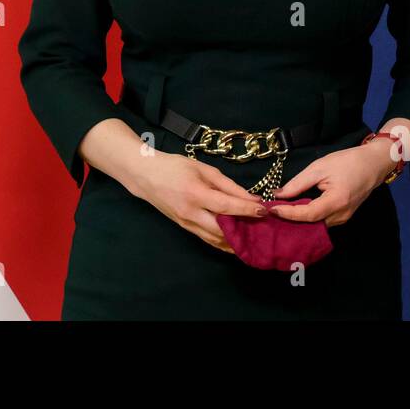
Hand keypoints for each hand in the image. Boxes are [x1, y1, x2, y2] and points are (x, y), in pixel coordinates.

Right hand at [130, 153, 268, 254]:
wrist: (145, 176)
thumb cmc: (175, 167)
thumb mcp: (203, 168)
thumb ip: (227, 184)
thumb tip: (250, 197)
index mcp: (195, 194)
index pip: (226, 206)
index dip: (246, 209)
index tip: (264, 210)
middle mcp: (191, 213)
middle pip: (223, 229)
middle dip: (244, 229)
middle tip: (263, 225)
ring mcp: (186, 223)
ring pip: (216, 239)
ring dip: (236, 239)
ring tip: (254, 234)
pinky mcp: (184, 228)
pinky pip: (207, 238)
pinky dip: (223, 241)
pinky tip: (236, 240)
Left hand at [265, 143, 395, 226]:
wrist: (373, 164)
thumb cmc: (347, 162)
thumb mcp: (319, 167)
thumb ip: (298, 183)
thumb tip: (278, 194)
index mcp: (336, 202)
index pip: (307, 214)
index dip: (288, 213)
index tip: (271, 209)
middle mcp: (341, 216)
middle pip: (311, 224)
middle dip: (290, 221)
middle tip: (271, 213)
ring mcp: (343, 219)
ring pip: (316, 225)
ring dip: (299, 220)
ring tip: (281, 212)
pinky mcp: (343, 217)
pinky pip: (322, 222)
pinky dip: (309, 218)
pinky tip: (296, 211)